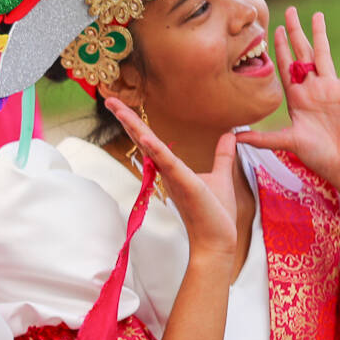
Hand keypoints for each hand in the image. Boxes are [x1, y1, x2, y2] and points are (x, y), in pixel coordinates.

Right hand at [107, 95, 238, 261]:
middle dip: (126, 118)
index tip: (122, 106)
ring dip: (133, 126)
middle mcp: (166, 171)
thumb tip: (230, 136)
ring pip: (148, 145)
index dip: (136, 123)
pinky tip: (144, 135)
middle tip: (109, 100)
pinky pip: (166, 162)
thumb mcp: (221, 175)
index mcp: (172, 168)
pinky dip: (155, 148)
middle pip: (141, 139)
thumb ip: (223, 155)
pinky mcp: (182, 183)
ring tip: (117, 108)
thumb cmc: (216, 213)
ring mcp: (172, 176)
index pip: (150, 140)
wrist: (216, 240)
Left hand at [238, 8, 339, 197]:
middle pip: (302, 55)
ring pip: (323, 54)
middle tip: (289, 11)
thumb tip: (234, 138)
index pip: (285, 68)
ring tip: (314, 14)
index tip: (272, 31)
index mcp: (297, 99)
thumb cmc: (318, 156)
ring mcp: (331, 88)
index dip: (279, 49)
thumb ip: (262, 138)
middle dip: (294, 33)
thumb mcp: (286, 143)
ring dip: (318, 34)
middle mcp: (313, 89)